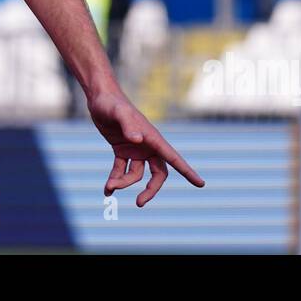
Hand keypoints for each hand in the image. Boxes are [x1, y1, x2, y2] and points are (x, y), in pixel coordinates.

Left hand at [88, 87, 203, 205]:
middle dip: (150, 190)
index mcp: (153, 138)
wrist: (100, 97)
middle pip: (157, 174)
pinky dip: (115, 180)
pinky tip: (107, 190)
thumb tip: (138, 140)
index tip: (200, 184)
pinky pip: (121, 170)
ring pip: (136, 175)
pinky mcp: (122, 150)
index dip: (188, 171)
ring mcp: (135, 149)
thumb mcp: (119, 113)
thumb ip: (128, 125)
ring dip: (123, 183)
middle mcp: (147, 146)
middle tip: (139, 203)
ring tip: (109, 187)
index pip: (174, 158)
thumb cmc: (112, 104)